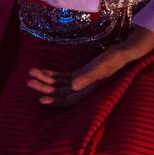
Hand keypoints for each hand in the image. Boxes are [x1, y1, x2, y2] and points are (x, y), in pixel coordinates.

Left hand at [27, 27, 153, 107]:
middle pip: (60, 92)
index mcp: (88, 90)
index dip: (54, 101)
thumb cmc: (114, 60)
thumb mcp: (101, 67)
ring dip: (45, 80)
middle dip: (44, 87)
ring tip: (31, 74)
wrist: (124, 53)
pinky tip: (43, 71)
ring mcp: (82, 82)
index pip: (68, 100)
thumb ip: (88, 76)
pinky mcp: (81, 74)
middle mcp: (83, 89)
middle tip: (29, 81)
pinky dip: (53, 75)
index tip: (40, 100)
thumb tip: (73, 86)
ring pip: (60, 85)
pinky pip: (64, 77)